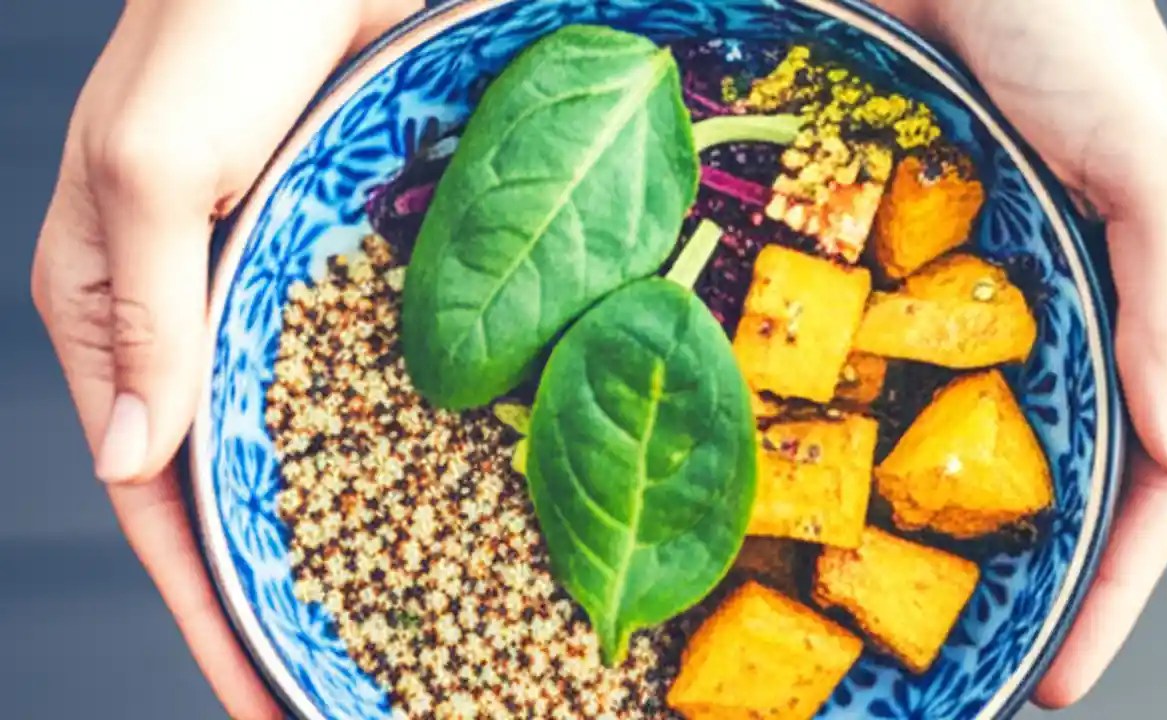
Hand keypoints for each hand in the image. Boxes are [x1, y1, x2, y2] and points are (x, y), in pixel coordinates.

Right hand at [29, 1, 420, 716]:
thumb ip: (142, 317)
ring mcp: (261, 300)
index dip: (201, 601)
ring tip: (387, 614)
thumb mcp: (155, 175)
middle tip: (328, 680)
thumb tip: (135, 456)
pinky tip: (425, 496)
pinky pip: (347, 379)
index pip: (151, 491)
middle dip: (265, 590)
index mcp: (109, 309)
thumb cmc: (212, 36)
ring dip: (330, 527)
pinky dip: (374, 443)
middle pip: (220, 487)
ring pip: (288, 443)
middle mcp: (182, 318)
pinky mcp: (327, 273)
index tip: (255, 692)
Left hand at [874, 0, 1166, 706]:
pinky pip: (891, 362)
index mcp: (1159, 308)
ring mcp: (980, 296)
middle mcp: (1069, 316)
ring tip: (886, 599)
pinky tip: (831, 473)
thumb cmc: (1077, 31)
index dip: (1111, 587)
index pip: (1148, 481)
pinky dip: (870, 423)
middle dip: (1020, 574)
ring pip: (967, 434)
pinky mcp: (906, 261)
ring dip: (935, 515)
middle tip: (963, 660)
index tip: (1057, 672)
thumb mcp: (1155, 162)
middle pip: (1053, 476)